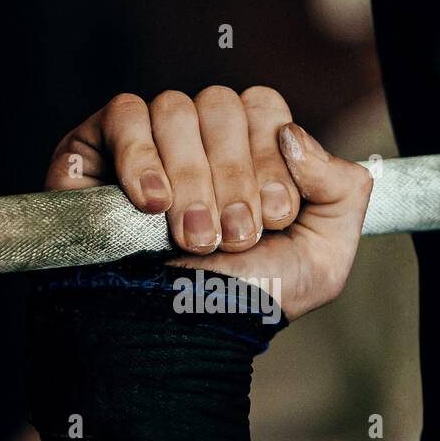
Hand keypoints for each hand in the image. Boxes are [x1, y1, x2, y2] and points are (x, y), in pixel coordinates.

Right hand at [46, 86, 370, 318]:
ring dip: (190, 180)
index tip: (274, 219)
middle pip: (221, 104)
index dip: (271, 159)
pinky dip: (142, 158)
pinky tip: (151, 204)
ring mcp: (150, 138)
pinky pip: (124, 115)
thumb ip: (342, 188)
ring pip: (175, 110)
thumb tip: (291, 133)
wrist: (177, 336)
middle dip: (233, 178)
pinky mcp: (98, 146)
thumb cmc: (244, 299)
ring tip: (193, 237)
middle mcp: (202, 137)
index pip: (265, 107)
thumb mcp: (323, 256)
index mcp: (253, 150)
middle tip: (232, 237)